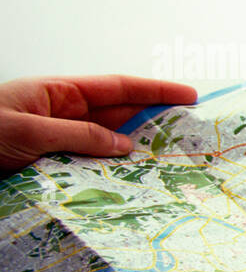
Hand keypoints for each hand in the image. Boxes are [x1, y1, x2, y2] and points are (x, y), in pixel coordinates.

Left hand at [0, 75, 197, 174]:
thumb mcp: (28, 130)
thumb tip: (124, 146)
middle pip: (119, 115)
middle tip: (191, 134)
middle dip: (155, 121)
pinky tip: (130, 184)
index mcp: (57, 92)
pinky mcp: (52, 166)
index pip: (117, 87)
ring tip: (169, 163)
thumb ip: (79, 137)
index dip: (155, 90)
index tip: (189, 94)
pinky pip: (90, 167)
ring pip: (107, 145)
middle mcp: (62, 114)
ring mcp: (58, 141)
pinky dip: (112, 174)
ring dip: (136, 154)